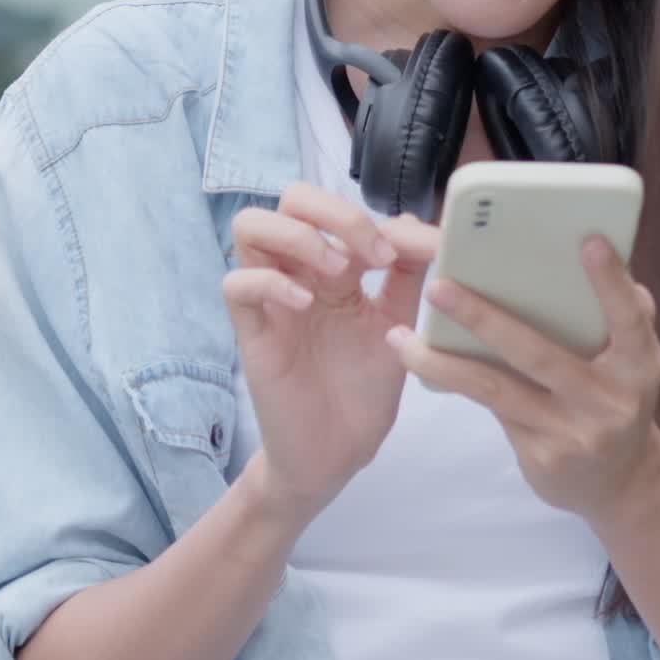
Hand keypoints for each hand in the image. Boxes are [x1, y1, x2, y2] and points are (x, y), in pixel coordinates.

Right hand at [223, 185, 438, 516]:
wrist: (335, 458)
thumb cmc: (360, 395)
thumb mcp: (397, 329)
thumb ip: (406, 279)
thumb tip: (419, 225)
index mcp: (334, 271)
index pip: (340, 212)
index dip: (380, 219)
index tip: (421, 250)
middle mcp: (298, 276)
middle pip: (290, 201)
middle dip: (333, 211)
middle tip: (373, 253)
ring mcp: (271, 302)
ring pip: (250, 227)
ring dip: (298, 236)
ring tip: (336, 270)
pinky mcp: (252, 334)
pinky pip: (237, 285)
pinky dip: (270, 282)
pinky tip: (306, 302)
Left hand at [389, 234, 659, 523]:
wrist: (619, 483)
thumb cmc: (616, 399)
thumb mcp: (633, 362)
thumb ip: (623, 318)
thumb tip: (607, 257)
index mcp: (639, 365)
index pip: (629, 319)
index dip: (611, 282)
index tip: (589, 240)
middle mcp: (610, 401)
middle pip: (539, 354)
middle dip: (484, 319)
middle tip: (439, 286)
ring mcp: (574, 433)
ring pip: (498, 389)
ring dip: (445, 362)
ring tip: (402, 339)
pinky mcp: (543, 457)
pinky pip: (492, 409)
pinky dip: (456, 383)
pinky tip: (421, 364)